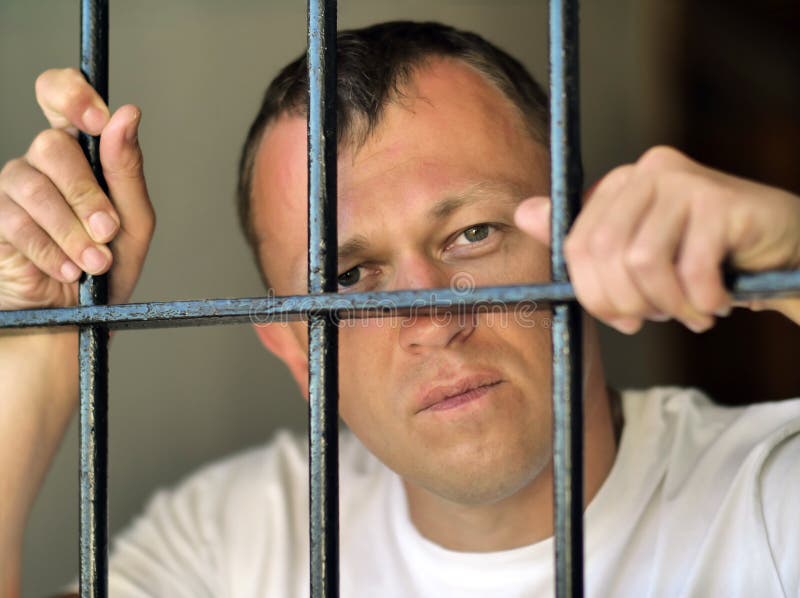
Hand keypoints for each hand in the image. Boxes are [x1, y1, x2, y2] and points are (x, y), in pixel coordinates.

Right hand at [0, 67, 153, 311]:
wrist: (78, 317)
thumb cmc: (108, 266)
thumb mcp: (134, 221)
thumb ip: (128, 170)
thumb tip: (126, 114)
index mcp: (82, 152)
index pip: (60, 95)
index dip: (72, 95)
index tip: (96, 119)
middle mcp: (43, 163)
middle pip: (52, 145)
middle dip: (86, 193)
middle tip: (107, 231)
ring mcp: (13, 188)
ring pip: (32, 185)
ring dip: (71, 230)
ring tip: (94, 262)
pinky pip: (14, 221)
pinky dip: (49, 250)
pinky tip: (69, 270)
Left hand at [514, 146, 799, 333]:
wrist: (783, 248)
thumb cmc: (703, 257)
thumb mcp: (639, 254)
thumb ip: (583, 239)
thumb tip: (523, 214)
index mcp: (618, 185)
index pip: (577, 245)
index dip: (593, 294)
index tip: (623, 319)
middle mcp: (647, 173)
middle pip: (605, 252)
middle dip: (627, 302)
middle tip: (659, 319)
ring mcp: (685, 182)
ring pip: (644, 261)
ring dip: (668, 303)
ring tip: (690, 312)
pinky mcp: (721, 200)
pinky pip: (692, 267)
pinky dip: (702, 300)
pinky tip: (718, 304)